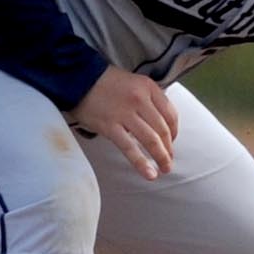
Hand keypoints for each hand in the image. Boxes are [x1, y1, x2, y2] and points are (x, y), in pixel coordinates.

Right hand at [69, 66, 177, 180]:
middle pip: (163, 129)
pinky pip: (130, 148)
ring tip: (165, 170)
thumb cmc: (106, 83)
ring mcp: (125, 113)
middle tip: (168, 161)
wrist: (78, 78)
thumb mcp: (134, 82)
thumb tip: (161, 124)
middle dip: (169, 149)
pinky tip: (150, 175)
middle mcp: (140, 99)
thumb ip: (149, 98)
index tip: (172, 143)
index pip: (170, 114)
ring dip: (161, 158)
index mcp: (148, 87)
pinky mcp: (110, 126)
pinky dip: (142, 163)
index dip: (175, 132)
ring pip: (151, 140)